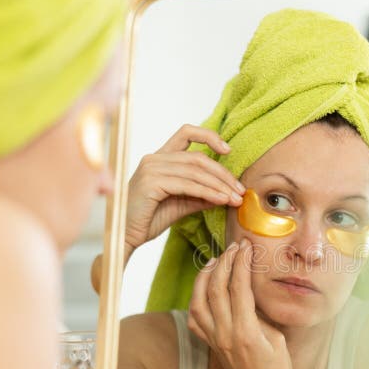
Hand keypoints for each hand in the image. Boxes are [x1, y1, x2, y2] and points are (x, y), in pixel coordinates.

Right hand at [124, 124, 245, 254]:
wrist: (128, 235)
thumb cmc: (151, 218)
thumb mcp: (183, 202)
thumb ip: (203, 194)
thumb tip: (229, 192)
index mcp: (161, 157)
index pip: (186, 133)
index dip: (209, 136)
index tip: (228, 151)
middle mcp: (155, 158)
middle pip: (198, 157)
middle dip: (223, 174)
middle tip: (240, 190)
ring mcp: (151, 168)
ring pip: (195, 171)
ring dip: (220, 185)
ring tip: (235, 198)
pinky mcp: (151, 183)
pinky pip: (187, 185)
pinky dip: (208, 192)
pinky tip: (221, 200)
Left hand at [187, 238, 293, 368]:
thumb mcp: (277, 340)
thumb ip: (261, 316)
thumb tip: (251, 296)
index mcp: (246, 331)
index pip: (239, 287)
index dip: (241, 263)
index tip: (246, 247)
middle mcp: (225, 334)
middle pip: (217, 288)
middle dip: (225, 262)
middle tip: (234, 247)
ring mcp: (215, 341)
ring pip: (199, 300)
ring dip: (205, 277)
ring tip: (215, 261)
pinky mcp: (211, 346)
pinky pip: (196, 319)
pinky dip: (196, 300)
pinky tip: (204, 289)